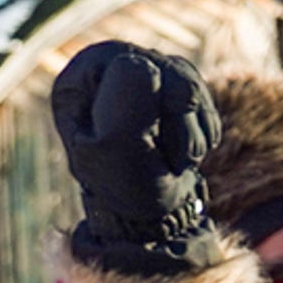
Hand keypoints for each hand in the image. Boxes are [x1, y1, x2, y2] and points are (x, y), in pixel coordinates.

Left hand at [52, 41, 224, 277]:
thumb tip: (148, 66)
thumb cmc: (127, 188)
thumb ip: (126, 104)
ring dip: (192, 130)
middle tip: (163, 155)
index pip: (134, 67)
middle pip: (167, 70)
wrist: (155, 215)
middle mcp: (107, 68)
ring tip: (173, 157)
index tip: (141, 142)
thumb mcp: (117, 152)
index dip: (149, 110)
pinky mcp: (170, 88)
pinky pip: (202, 94)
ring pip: (189, 82)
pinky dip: (202, 129)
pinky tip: (183, 150)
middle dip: (177, 122)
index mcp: (80, 78)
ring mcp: (141, 76)